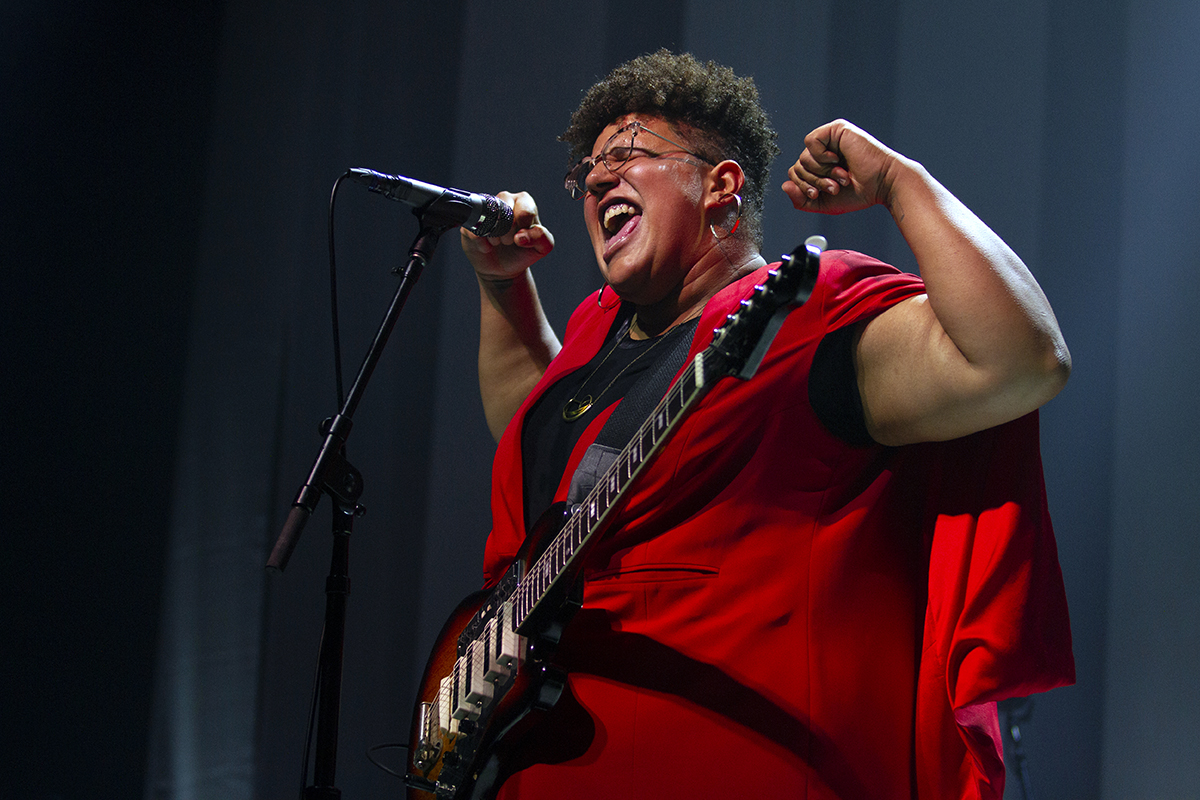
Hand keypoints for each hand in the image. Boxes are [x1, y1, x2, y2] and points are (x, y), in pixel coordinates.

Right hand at [460, 190, 553, 281]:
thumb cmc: (522, 252)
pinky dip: (483, 244)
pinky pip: (475, 231)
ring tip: (498, 243)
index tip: (522, 238)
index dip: (524, 230)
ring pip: (489, 219)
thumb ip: (541, 237)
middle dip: (509, 234)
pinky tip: (487, 247)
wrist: (503, 268)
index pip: (525, 211)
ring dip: (496, 238)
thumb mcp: (542, 247)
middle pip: (506, 213)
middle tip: (509, 242)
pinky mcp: (469, 223)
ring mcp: (484, 209)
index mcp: (524, 201)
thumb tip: (522, 236)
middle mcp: (504, 200)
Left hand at [782, 119, 903, 214]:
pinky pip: (811, 141)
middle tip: (835, 186)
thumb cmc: (858, 193)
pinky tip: (837, 159)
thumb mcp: (824, 202)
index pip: (795, 174)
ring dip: (822, 172)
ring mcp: (829, 139)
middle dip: (814, 181)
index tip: (819, 194)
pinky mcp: (836, 129)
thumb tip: (784, 185)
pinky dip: (822, 156)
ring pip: (803, 157)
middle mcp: (823, 150)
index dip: (803, 187)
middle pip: (797, 166)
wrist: (882, 184)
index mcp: (820, 165)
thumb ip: (802, 200)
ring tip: (841, 175)